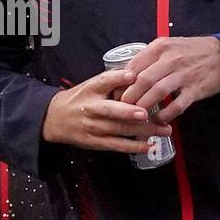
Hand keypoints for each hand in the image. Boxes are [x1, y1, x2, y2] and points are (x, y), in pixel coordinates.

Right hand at [41, 70, 171, 154]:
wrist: (55, 118)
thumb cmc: (80, 98)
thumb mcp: (91, 85)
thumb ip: (113, 80)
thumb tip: (140, 73)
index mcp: (91, 89)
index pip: (103, 81)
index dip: (118, 78)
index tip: (133, 75)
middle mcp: (91, 108)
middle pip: (111, 110)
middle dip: (129, 112)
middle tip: (146, 113)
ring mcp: (94, 127)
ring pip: (119, 129)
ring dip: (143, 130)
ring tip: (164, 129)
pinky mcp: (96, 142)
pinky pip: (117, 145)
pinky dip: (134, 146)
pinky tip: (149, 145)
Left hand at [119, 36, 219, 123]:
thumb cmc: (193, 51)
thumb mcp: (169, 46)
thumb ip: (150, 58)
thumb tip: (127, 75)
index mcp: (160, 47)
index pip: (133, 66)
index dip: (121, 82)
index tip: (115, 94)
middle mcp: (170, 59)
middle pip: (142, 80)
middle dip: (129, 97)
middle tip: (122, 108)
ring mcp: (183, 75)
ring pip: (157, 93)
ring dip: (144, 106)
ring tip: (137, 115)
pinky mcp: (195, 89)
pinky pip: (176, 106)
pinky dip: (165, 115)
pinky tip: (159, 119)